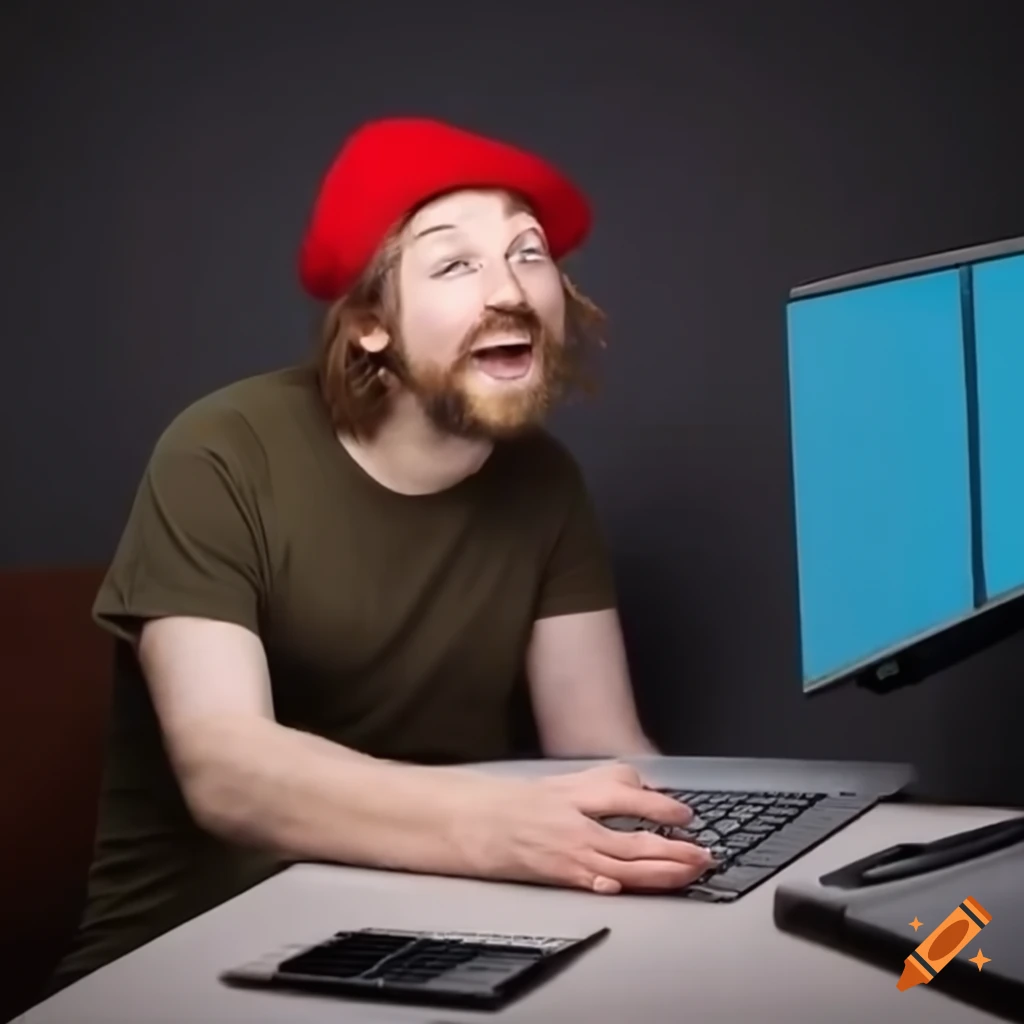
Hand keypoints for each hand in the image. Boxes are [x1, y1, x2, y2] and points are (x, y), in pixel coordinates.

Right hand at [453, 763, 714, 894]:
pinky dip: (611, 886)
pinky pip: (589, 883)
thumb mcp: (563, 781)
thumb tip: (643, 787)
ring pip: (621, 867)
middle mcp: (573, 821)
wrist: (470, 819)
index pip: (625, 794)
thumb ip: (603, 782)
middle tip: (702, 855)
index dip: (660, 804)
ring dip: (660, 873)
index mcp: (575, 792)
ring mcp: (564, 850)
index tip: (686, 814)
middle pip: (632, 839)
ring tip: (688, 874)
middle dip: (674, 850)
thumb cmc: (515, 803)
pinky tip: (630, 890)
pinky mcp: (554, 874)